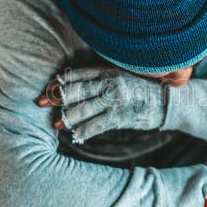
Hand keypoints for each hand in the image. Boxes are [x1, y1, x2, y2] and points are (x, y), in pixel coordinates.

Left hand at [37, 67, 165, 142]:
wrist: (166, 101)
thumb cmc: (140, 89)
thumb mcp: (121, 76)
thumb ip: (101, 78)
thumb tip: (73, 85)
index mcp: (108, 71)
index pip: (78, 75)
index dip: (60, 82)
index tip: (46, 88)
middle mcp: (110, 83)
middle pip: (76, 90)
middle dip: (56, 98)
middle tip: (40, 104)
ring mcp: (115, 100)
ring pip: (83, 109)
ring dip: (67, 117)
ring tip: (57, 124)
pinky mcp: (120, 116)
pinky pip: (97, 125)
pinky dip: (84, 131)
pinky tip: (76, 135)